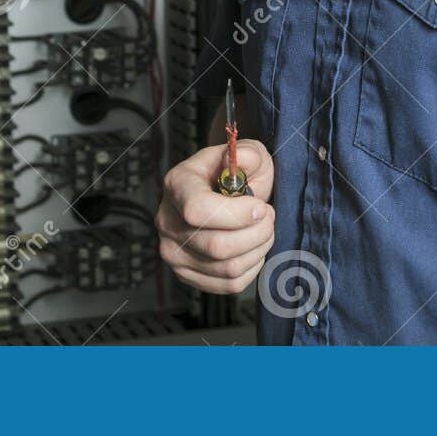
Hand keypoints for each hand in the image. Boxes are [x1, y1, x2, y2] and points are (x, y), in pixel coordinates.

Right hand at [156, 140, 274, 293]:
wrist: (221, 192)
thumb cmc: (235, 173)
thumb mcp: (246, 153)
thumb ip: (250, 154)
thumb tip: (245, 163)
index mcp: (177, 185)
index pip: (198, 209)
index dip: (236, 214)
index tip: (260, 206)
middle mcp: (167, 221)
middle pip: (216, 246)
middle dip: (256, 233)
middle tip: (269, 217)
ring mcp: (174, 252)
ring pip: (227, 268)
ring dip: (258, 250)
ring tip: (264, 231)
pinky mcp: (188, 275)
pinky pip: (229, 284)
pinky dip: (251, 268)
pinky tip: (253, 248)